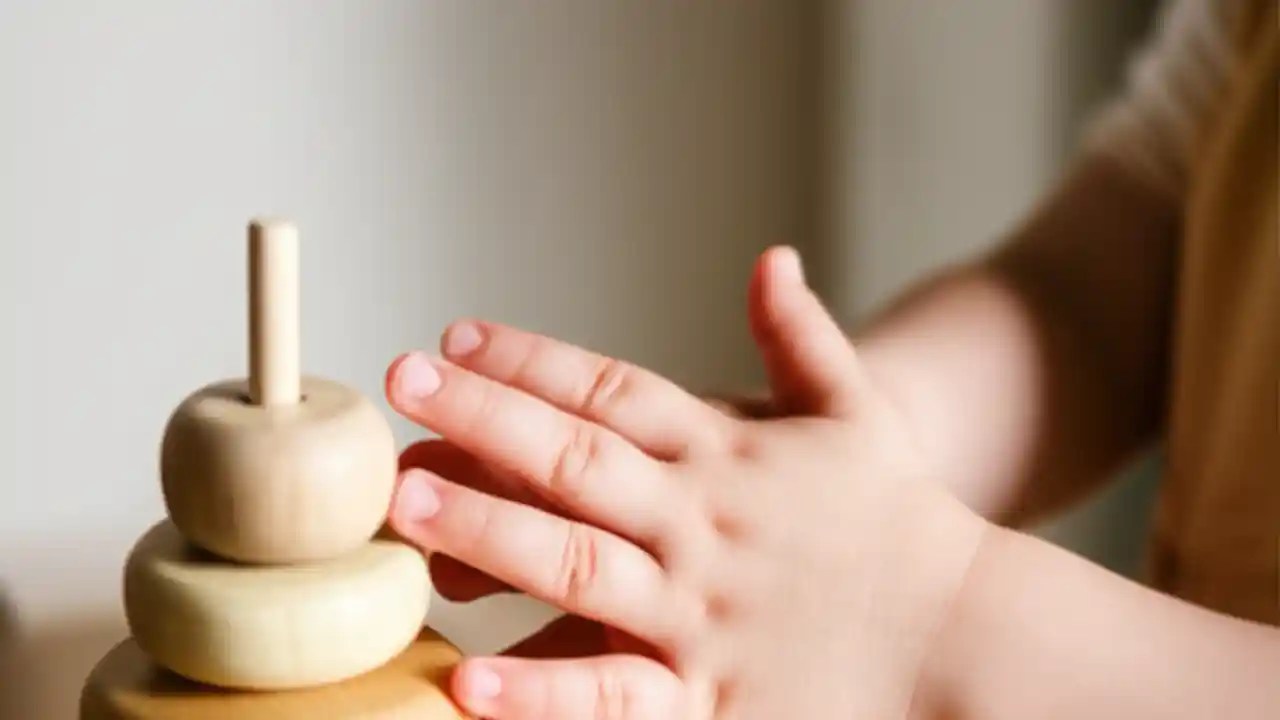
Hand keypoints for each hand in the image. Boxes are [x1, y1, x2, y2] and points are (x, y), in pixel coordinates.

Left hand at [385, 247, 987, 718]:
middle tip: (399, 384)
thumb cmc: (899, 521)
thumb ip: (802, 336)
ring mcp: (704, 610)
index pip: (614, 389)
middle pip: (580, 459)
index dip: (532, 358)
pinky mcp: (712, 697)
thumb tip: (772, 255)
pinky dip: (543, 693)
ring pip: (582, 563)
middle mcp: (706, 522)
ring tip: (409, 500)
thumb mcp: (857, 412)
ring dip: (492, 528)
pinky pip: (615, 697)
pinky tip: (467, 680)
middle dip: (486, 417)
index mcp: (730, 450)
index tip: (455, 335)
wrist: (968, 635)